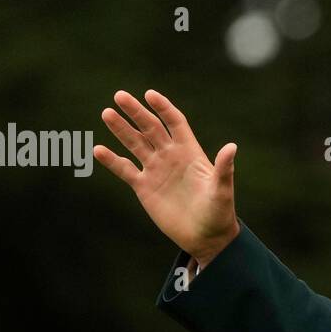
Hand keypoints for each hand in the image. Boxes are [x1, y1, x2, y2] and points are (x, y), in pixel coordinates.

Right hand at [94, 89, 240, 268]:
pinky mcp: (144, 187)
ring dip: (121, 129)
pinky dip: (112, 160)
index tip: (149, 95)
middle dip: (136, 112)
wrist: (205, 237)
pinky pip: (125, 169)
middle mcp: (171, 156)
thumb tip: (232, 147)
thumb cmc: (219, 212)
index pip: (175, 122)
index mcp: (190, 152)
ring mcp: (156, 170)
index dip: (163, 108)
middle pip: (151, 128)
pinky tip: (98, 150)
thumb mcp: (222, 190)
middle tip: (119, 96)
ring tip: (107, 114)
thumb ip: (223, 168)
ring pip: (135, 144)